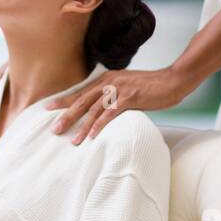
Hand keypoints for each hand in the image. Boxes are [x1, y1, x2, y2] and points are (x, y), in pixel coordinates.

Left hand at [45, 66, 185, 142]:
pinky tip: (92, 135)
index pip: (80, 92)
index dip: (63, 100)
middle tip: (54, 129)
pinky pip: (110, 113)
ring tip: (72, 140)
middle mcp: (109, 82)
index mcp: (106, 80)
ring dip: (82, 126)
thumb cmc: (151, 86)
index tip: (48, 108)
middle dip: (66, 115)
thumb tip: (102, 106)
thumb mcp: (127, 87)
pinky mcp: (130, 98)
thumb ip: (113, 94)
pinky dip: (100, 125)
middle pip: (82, 101)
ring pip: (94, 109)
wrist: (172, 80)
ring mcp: (119, 89)